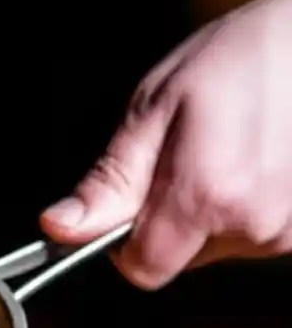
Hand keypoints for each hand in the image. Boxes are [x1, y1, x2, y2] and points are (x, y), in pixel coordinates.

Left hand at [40, 0, 291, 288]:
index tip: (126, 203)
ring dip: (210, 210)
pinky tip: (256, 158)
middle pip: (180, 258)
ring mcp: (289, 229)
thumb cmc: (243, 58)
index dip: (122, 242)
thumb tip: (59, 228)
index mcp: (206, 198)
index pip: (143, 269)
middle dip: (167, 218)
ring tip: (228, 148)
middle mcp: (255, 225)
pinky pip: (256, 232)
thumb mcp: (155, 107)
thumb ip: (110, 179)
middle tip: (185, 155)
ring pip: (218, 244)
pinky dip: (246, 205)